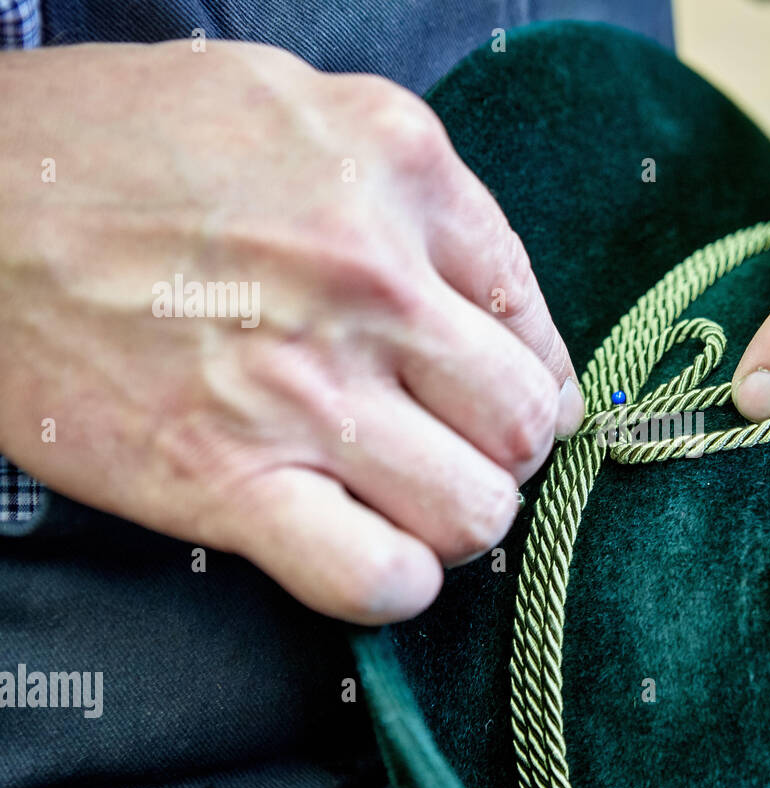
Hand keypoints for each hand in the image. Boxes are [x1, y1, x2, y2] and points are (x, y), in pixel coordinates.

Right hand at [0, 40, 583, 623]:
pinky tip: (368, 552)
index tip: (497, 395)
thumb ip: (419, 197)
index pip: (535, 322)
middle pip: (522, 426)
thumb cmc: (124, 150)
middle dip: (501, 452)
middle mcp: (370, 280)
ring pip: (474, 514)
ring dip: (453, 521)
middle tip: (451, 447)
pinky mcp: (223, 480)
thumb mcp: (301, 109)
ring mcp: (301, 388)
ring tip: (406, 498)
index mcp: (401, 170)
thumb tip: (499, 311)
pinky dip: (390, 585)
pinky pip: (376, 580)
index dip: (528, 377)